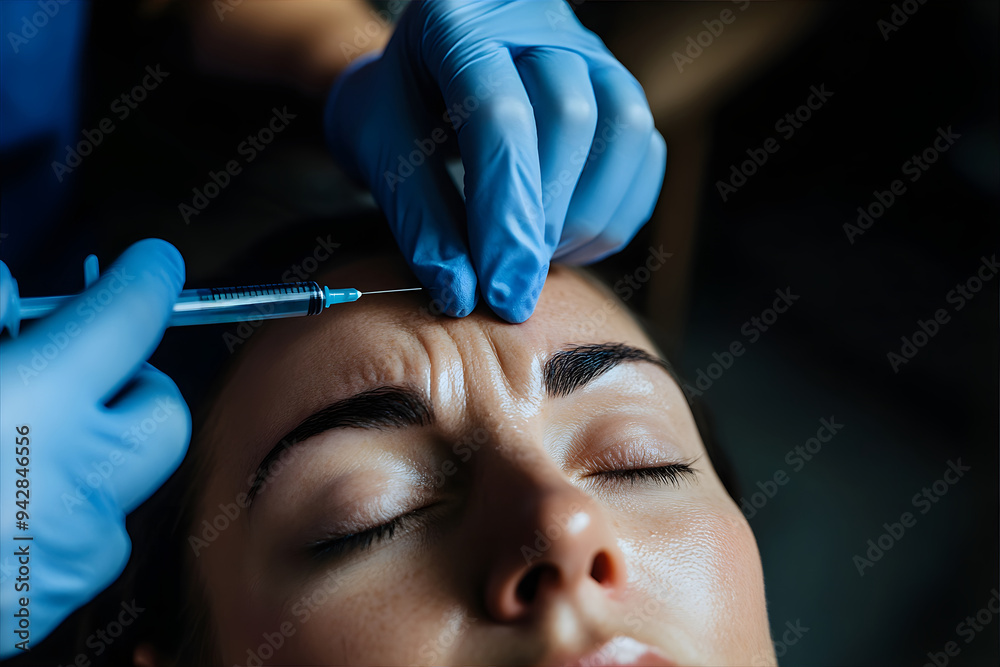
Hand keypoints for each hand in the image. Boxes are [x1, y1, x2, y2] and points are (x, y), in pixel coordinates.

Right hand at [0, 239, 190, 656]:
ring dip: (90, 452)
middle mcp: (74, 479)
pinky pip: (93, 536)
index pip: (133, 317)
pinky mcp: (62, 598)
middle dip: (130, 383)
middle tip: (76, 371)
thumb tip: (10, 293)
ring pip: (128, 478)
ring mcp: (77, 549)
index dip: (147, 279)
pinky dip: (63, 512)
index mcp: (32, 404)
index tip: (150, 267)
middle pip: (163, 408)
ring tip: (17, 449)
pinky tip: (1, 510)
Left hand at [324, 0, 665, 321]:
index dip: (505, 217)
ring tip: (538, 257)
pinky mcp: (618, 85)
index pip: (499, 118)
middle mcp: (536, 21)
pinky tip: (568, 242)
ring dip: (588, 216)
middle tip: (513, 278)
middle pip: (572, 119)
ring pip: (625, 131)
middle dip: (546, 218)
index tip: (503, 293)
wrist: (423, 71)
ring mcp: (588, 50)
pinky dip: (616, 211)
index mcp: (460, 22)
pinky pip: (646, 152)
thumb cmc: (397, 107)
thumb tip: (463, 296)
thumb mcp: (384, 153)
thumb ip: (422, 221)